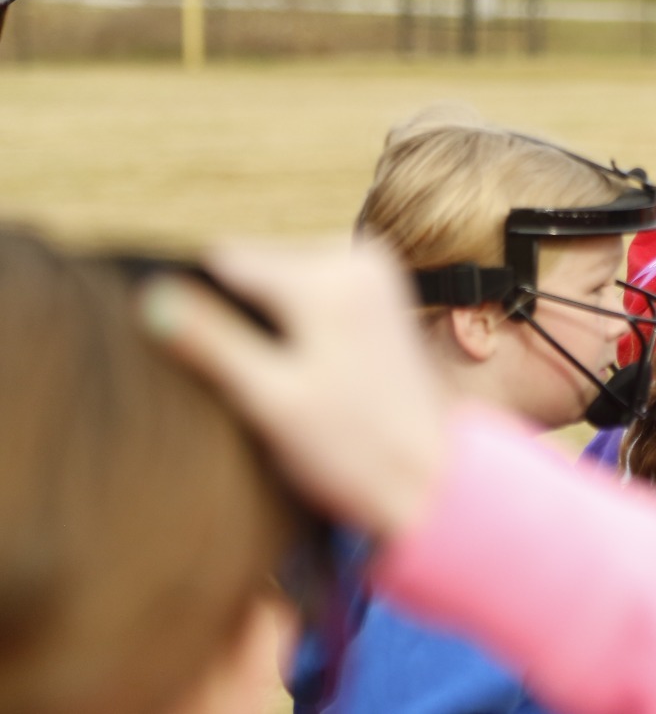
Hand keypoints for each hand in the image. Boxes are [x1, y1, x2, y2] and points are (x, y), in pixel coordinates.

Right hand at [140, 238, 447, 539]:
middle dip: (240, 316)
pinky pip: (309, 287)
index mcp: (326, 275)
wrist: (430, 475)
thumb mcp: (268, 399)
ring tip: (285, 377)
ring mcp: (373, 268)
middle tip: (259, 378)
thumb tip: (150, 294)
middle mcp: (355, 254)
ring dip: (267, 320)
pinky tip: (305, 367)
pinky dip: (294, 321)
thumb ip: (210, 343)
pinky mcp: (379, 287)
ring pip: (279, 277)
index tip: (216, 361)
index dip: (201, 310)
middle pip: (254, 266)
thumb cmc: (350, 449)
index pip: (224, 262)